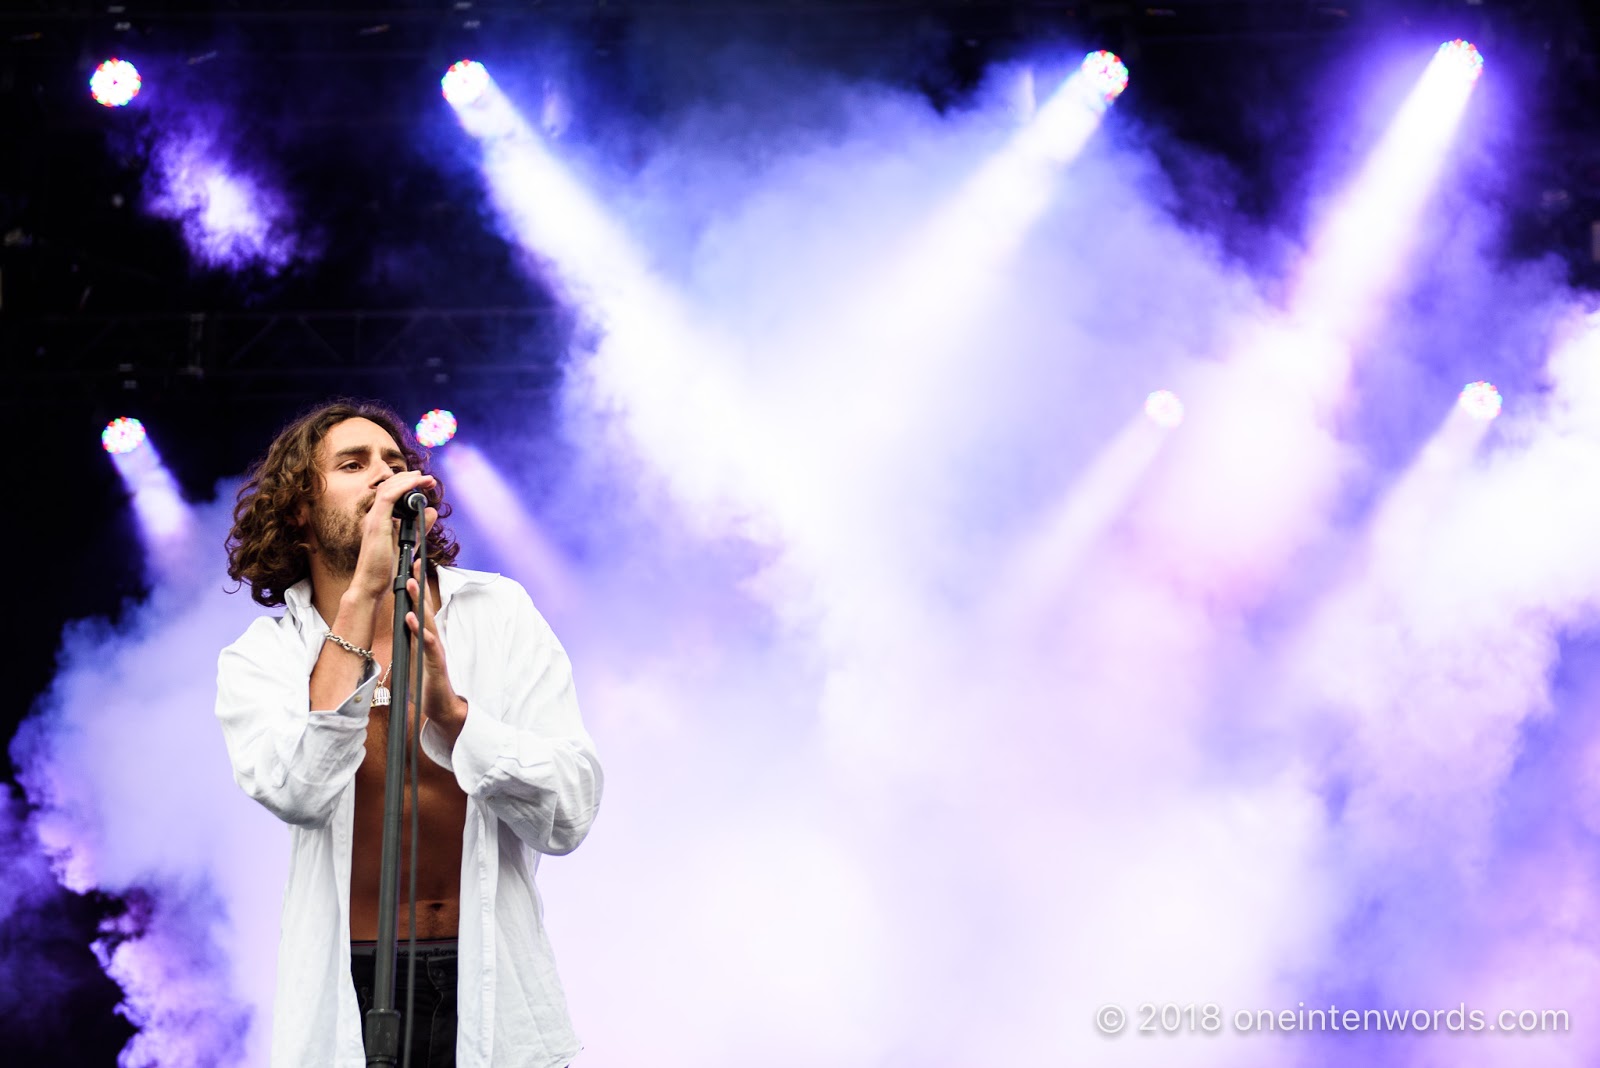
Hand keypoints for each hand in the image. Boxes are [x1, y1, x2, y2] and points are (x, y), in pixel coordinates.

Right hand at [350, 471, 439, 600]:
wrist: (372, 585)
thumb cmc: (386, 568)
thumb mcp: (410, 542)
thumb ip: (420, 527)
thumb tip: (432, 510)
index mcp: (380, 519)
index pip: (390, 493)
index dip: (406, 484)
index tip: (424, 482)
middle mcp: (374, 516)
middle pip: (388, 486)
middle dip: (409, 478)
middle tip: (428, 478)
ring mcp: (374, 519)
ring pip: (388, 488)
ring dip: (408, 480)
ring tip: (426, 479)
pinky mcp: (377, 524)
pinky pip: (388, 498)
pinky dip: (403, 488)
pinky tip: (416, 485)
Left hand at [406, 559, 466, 742]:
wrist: (442, 707)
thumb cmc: (428, 682)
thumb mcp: (416, 655)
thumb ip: (413, 637)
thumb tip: (405, 619)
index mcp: (426, 636)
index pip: (422, 607)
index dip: (417, 587)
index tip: (410, 565)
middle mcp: (432, 639)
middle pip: (426, 607)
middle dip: (419, 585)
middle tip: (412, 563)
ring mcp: (435, 650)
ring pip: (427, 622)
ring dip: (420, 602)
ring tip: (411, 584)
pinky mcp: (435, 664)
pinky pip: (428, 645)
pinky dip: (421, 632)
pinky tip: (413, 620)